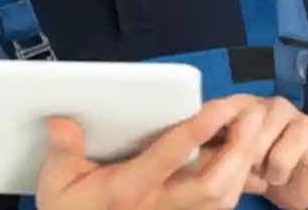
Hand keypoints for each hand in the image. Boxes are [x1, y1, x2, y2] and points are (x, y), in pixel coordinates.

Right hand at [36, 96, 268, 208]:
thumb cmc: (67, 209)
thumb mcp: (55, 183)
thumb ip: (62, 152)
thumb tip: (61, 122)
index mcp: (128, 189)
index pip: (167, 159)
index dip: (195, 132)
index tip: (218, 108)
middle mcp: (157, 204)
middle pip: (212, 185)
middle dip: (237, 151)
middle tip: (252, 116)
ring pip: (222, 198)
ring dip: (243, 164)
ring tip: (252, 129)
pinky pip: (218, 204)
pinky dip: (239, 179)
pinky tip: (242, 154)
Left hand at [201, 96, 307, 209]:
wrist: (302, 181)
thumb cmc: (260, 169)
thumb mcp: (229, 160)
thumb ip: (212, 150)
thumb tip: (190, 152)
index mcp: (236, 104)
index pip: (214, 109)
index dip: (205, 128)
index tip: (198, 150)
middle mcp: (259, 101)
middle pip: (236, 124)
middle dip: (233, 153)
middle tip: (238, 169)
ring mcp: (285, 110)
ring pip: (257, 140)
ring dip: (255, 165)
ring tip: (259, 172)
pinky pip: (281, 157)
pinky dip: (276, 173)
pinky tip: (277, 176)